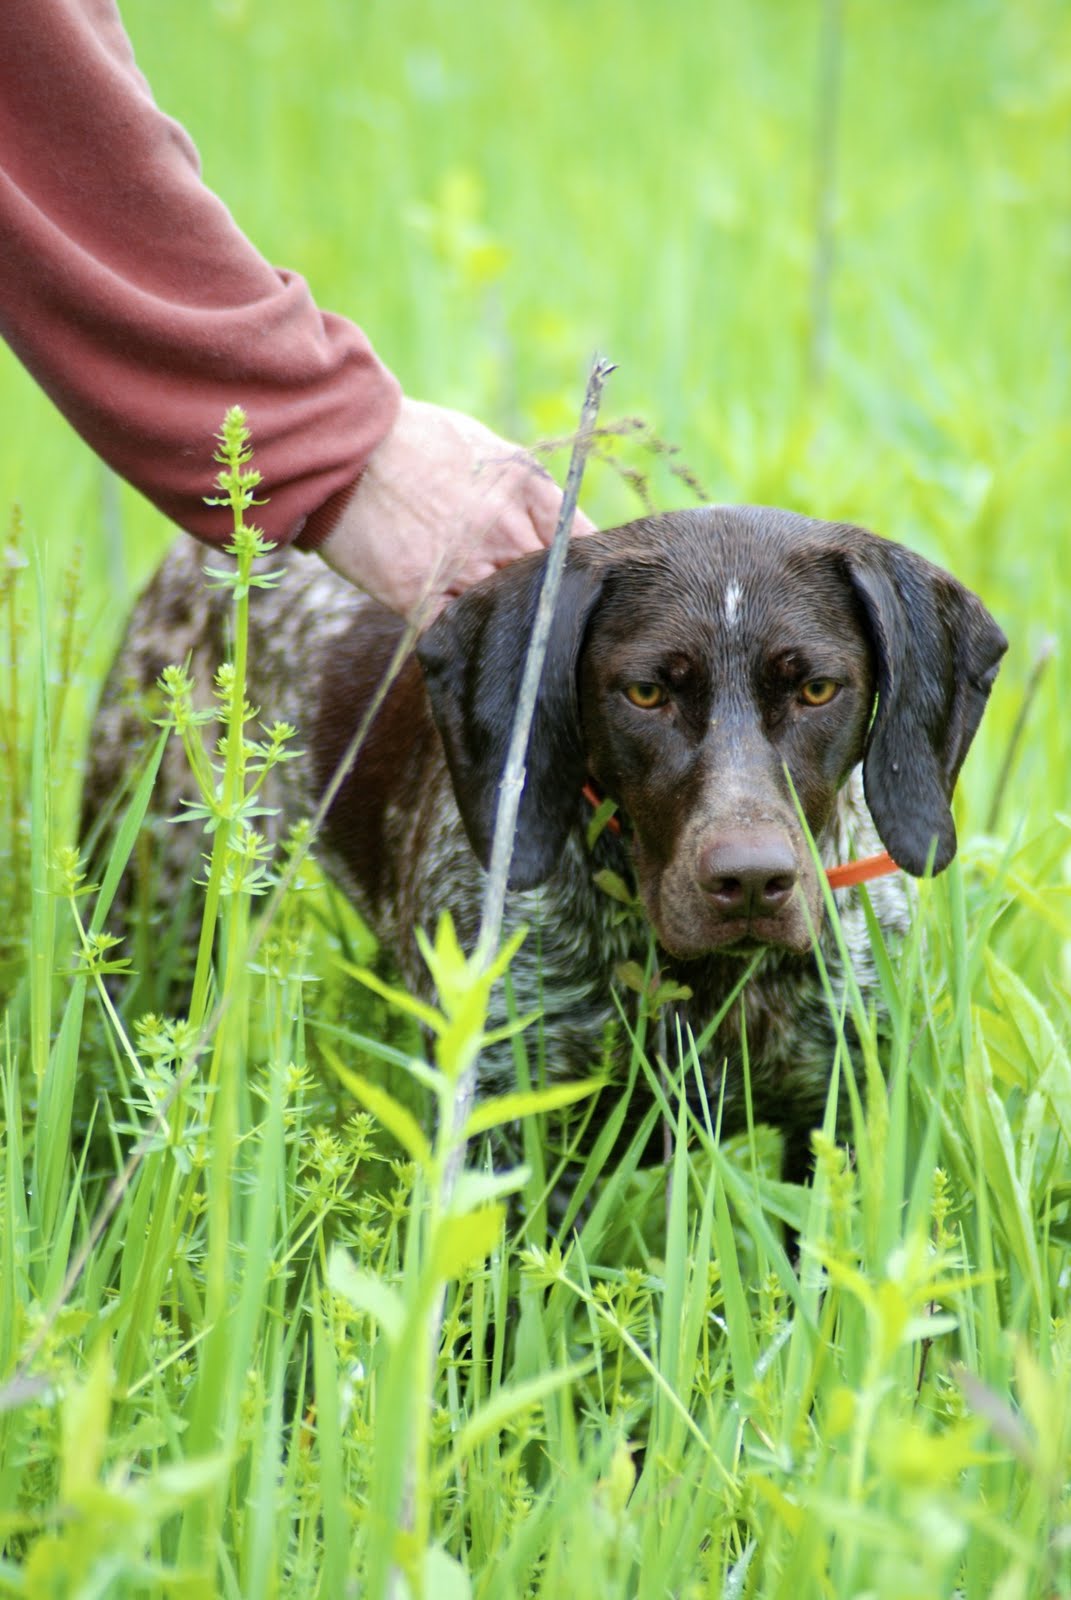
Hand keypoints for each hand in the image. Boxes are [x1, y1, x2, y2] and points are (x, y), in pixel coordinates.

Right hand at [316, 397, 595, 620]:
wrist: (343, 449)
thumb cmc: (415, 442)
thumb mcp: (488, 450)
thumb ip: (528, 494)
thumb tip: (560, 532)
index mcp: (527, 492)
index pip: (583, 545)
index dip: (585, 568)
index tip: (581, 582)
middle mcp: (503, 532)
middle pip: (549, 589)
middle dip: (548, 602)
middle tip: (543, 617)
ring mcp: (463, 568)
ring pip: (506, 617)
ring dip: (505, 626)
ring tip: (500, 632)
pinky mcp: (420, 596)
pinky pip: (456, 635)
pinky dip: (462, 641)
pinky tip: (462, 641)